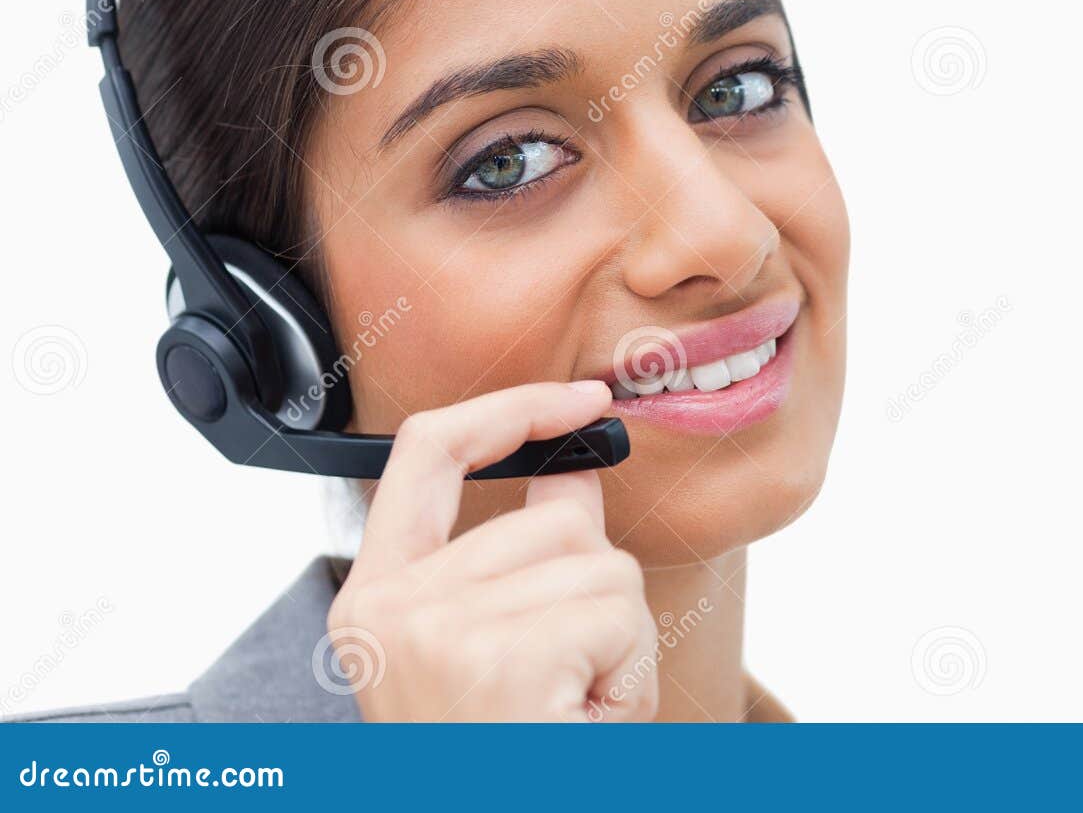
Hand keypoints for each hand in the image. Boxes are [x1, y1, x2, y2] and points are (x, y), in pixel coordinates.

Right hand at [325, 381, 657, 721]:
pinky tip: (585, 718)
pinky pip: (619, 614)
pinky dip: (632, 673)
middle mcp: (391, 607)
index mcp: (375, 598)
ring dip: (620, 640)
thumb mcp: (495, 651)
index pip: (429, 449)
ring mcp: (439, 627)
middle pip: (557, 518)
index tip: (583, 399)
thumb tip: (572, 470)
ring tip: (576, 707)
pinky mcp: (500, 659)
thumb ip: (525, 554)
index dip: (512, 408)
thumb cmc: (497, 760)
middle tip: (570, 681)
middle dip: (597, 592)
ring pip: (601, 563)